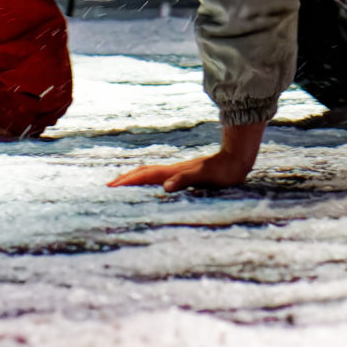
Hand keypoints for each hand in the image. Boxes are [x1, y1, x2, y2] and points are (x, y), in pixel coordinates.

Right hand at [107, 120, 264, 193]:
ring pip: (151, 172)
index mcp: (174, 172)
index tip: (111, 187)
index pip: (145, 176)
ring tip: (123, 184)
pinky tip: (151, 184)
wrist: (237, 158)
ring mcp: (178, 170)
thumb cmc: (223, 171)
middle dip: (126, 179)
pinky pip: (160, 176)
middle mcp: (173, 170)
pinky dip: (148, 179)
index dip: (128, 181)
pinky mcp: (185, 173)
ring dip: (135, 178)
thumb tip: (166, 187)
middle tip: (109, 186)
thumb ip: (185, 180)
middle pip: (144, 172)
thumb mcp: (205, 177)